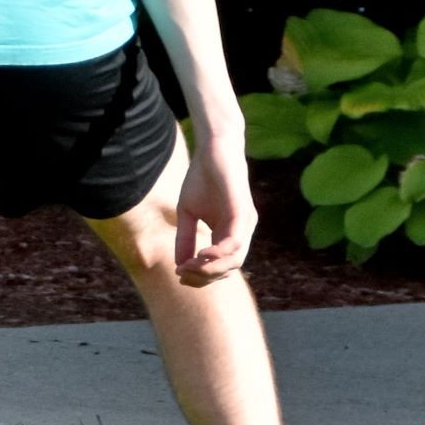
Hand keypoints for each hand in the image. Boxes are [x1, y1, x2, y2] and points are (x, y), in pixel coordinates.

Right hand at [173, 133, 255, 282]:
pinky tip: (202, 253)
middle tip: (183, 272)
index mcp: (229, 234)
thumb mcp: (187, 213)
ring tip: (191, 266)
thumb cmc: (202, 178)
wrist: (214, 148)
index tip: (179, 273)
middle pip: (228, 270)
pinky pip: (236, 242)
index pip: (219, 267)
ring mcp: (245, 224)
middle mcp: (241, 233)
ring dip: (212, 269)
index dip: (201, 276)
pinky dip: (219, 253)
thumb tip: (179, 265)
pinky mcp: (243, 212)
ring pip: (235, 260)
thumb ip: (185, 238)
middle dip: (205, 276)